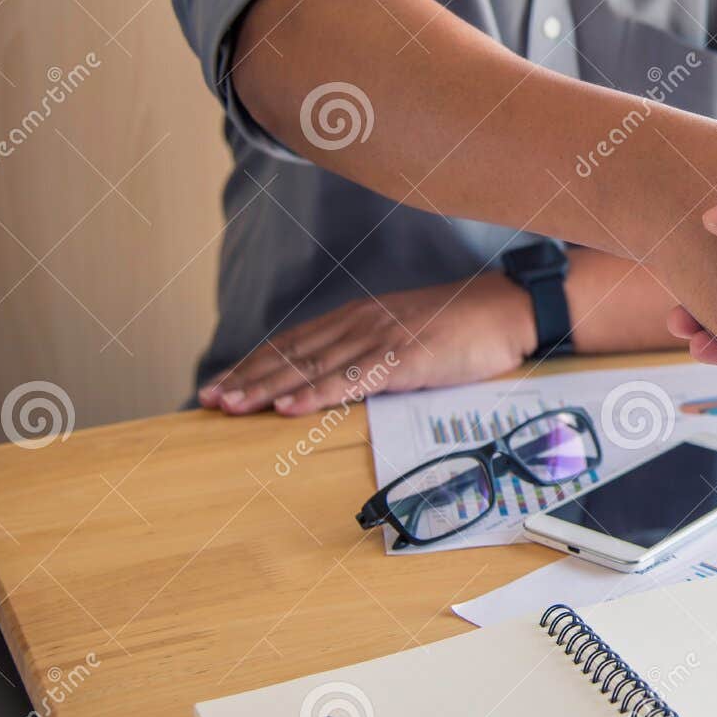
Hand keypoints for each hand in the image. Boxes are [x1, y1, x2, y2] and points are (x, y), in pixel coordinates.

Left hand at [199, 274, 534, 414]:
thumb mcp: (408, 335)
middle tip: (209, 400)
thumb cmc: (463, 326)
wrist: (508, 310)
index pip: (295, 342)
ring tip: (232, 405)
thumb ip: (373, 354)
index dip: (255, 364)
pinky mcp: (405, 358)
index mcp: (360, 319)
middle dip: (248, 377)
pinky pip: (352, 379)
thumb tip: (343, 381)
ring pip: (313, 367)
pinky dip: (316, 394)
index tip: (222, 383)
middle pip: (293, 354)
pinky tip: (288, 406)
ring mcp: (382, 339)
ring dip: (268, 387)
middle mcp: (361, 324)